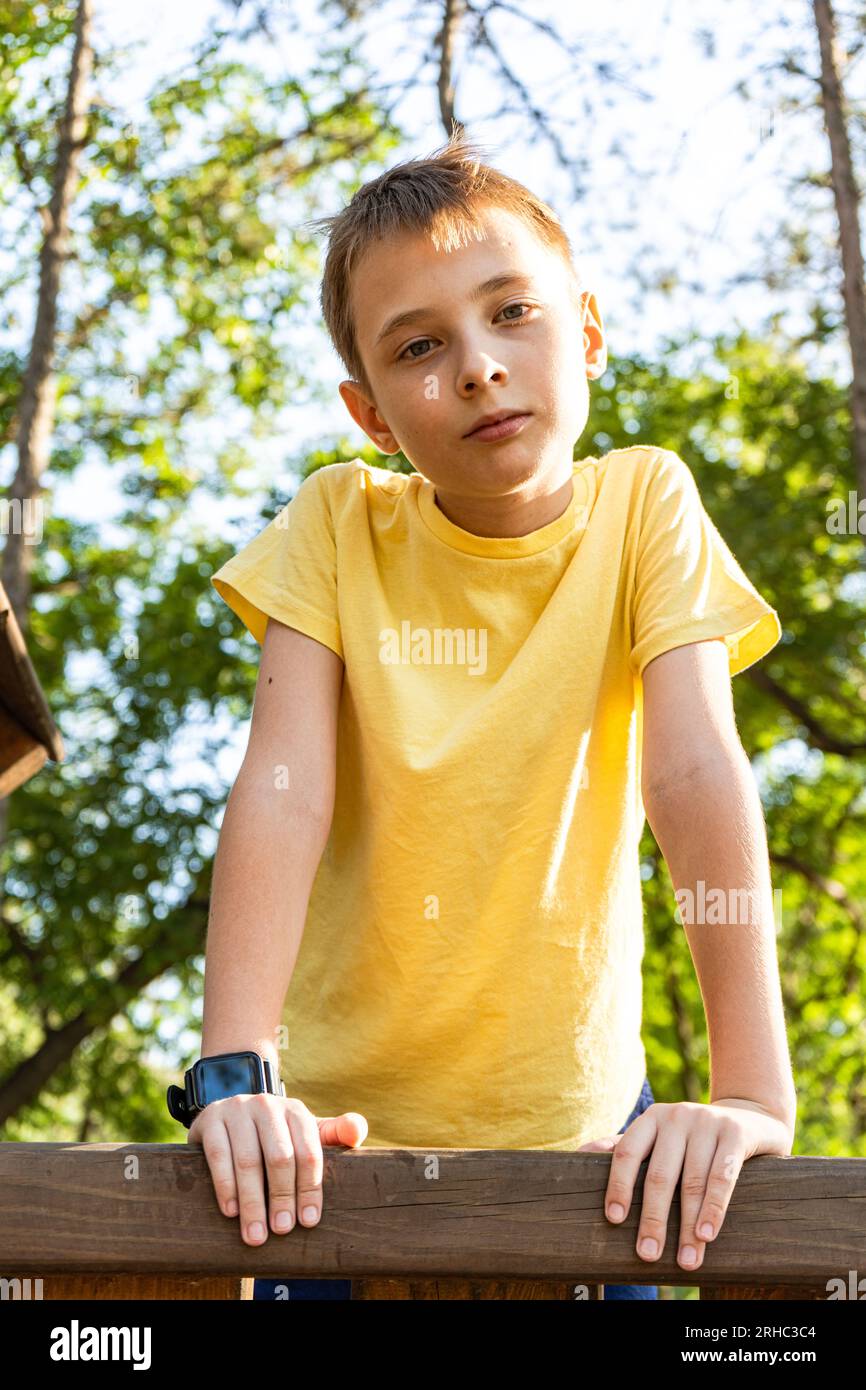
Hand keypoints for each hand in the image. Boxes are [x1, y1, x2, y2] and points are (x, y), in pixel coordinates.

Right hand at [187, 1094, 367, 1246]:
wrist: (228, 1113)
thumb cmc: (274, 1134)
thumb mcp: (304, 1131)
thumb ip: (334, 1133)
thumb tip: (358, 1132)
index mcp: (295, 1111)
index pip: (308, 1152)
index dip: (310, 1188)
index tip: (308, 1221)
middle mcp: (267, 1106)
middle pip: (279, 1157)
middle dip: (282, 1197)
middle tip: (281, 1230)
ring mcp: (237, 1110)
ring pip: (248, 1160)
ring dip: (253, 1202)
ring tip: (256, 1234)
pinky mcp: (211, 1119)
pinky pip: (219, 1156)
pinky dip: (226, 1186)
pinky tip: (231, 1211)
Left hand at [576, 1098, 793, 1271]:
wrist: (750, 1117)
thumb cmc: (694, 1138)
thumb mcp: (660, 1137)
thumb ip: (624, 1146)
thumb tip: (578, 1156)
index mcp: (651, 1119)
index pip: (627, 1153)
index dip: (619, 1185)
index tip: (615, 1220)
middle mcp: (676, 1117)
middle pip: (659, 1174)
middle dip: (653, 1219)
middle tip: (648, 1255)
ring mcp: (706, 1122)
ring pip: (693, 1182)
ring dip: (688, 1226)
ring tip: (686, 1260)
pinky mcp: (734, 1134)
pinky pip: (723, 1177)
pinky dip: (714, 1208)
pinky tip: (707, 1235)